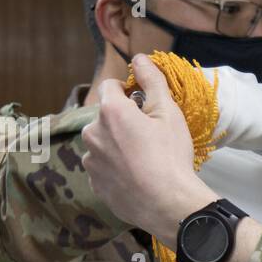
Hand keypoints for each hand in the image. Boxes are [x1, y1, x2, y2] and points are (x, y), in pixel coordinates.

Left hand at [81, 54, 216, 243]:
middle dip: (123, 122)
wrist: (168, 204)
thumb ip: (152, 81)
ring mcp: (91, 160)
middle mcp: (92, 133)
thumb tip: (140, 58)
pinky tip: (137, 177)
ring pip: (103, 144)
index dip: (129, 93)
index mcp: (110, 111)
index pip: (110, 87)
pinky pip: (104, 169)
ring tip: (144, 161)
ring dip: (118, 146)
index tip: (146, 107)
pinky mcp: (94, 184)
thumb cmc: (170, 156)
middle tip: (150, 138)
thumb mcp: (169, 113)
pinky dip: (116, 170)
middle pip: (106, 117)